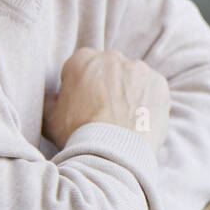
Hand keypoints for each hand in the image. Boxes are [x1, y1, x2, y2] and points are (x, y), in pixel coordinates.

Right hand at [44, 48, 170, 153]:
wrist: (112, 152)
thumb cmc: (78, 135)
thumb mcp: (50, 118)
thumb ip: (50, 100)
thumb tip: (52, 97)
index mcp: (82, 60)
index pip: (81, 66)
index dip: (81, 85)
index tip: (83, 102)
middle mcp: (112, 57)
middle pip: (109, 68)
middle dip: (106, 84)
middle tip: (105, 111)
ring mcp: (138, 68)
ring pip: (132, 77)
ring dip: (129, 91)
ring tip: (124, 117)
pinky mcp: (159, 82)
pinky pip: (152, 87)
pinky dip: (148, 99)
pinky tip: (140, 117)